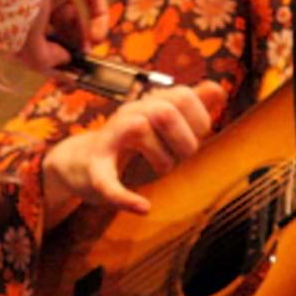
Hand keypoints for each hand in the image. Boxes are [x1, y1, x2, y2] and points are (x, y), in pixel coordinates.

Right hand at [14, 0, 109, 74]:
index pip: (34, 43)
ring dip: (80, 35)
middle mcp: (31, 1)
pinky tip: (98, 37)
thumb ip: (47, 61)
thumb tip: (67, 62)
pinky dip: (99, 18)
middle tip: (83, 66)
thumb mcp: (26, 47)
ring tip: (86, 49)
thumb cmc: (13, 5)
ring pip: (73, 16)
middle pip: (55, 31)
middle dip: (69, 49)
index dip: (51, 61)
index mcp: (13, 18)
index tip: (67, 79)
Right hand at [42, 81, 229, 223]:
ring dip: (162, 158)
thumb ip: (189, 106)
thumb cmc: (127, 142)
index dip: (199, 118)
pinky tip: (143, 207)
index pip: (182, 95)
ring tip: (162, 170)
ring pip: (140, 129)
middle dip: (185, 138)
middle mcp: (129, 115)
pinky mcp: (95, 170)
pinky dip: (126, 197)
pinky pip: (108, 181)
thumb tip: (218, 88)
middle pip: (164, 109)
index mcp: (147, 104)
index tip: (198, 137)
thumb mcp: (158, 123)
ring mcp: (110, 140)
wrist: (77, 161)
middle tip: (182, 156)